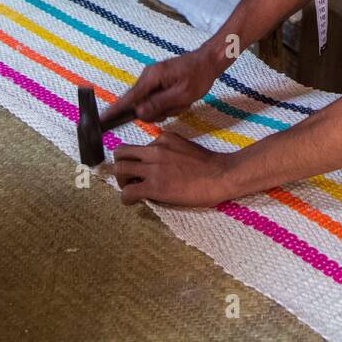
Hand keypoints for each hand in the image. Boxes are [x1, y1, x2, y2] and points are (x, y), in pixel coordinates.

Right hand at [101, 48, 221, 123]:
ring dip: (167, 108)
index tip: (100, 120)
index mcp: (151, 78)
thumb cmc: (198, 76)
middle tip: (177, 106)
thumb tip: (138, 113)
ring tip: (183, 101)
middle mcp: (148, 77)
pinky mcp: (158, 83)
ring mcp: (152, 80)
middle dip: (158, 111)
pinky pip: (157, 100)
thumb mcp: (182, 94)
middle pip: (140, 105)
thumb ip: (159, 104)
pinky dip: (170, 103)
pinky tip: (182, 99)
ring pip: (151, 105)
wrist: (209, 61)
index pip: (128, 98)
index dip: (115, 111)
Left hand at [113, 132, 233, 206]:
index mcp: (163, 139)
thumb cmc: (209, 165)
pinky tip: (133, 202)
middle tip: (129, 179)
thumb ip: (168, 150)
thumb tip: (156, 164)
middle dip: (121, 167)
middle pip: (121, 153)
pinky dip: (126, 198)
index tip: (141, 170)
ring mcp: (154, 167)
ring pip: (120, 170)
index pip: (138, 147)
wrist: (222, 176)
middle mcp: (155, 149)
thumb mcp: (184, 146)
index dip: (136, 160)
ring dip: (121, 182)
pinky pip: (128, 191)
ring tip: (131, 190)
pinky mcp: (155, 186)